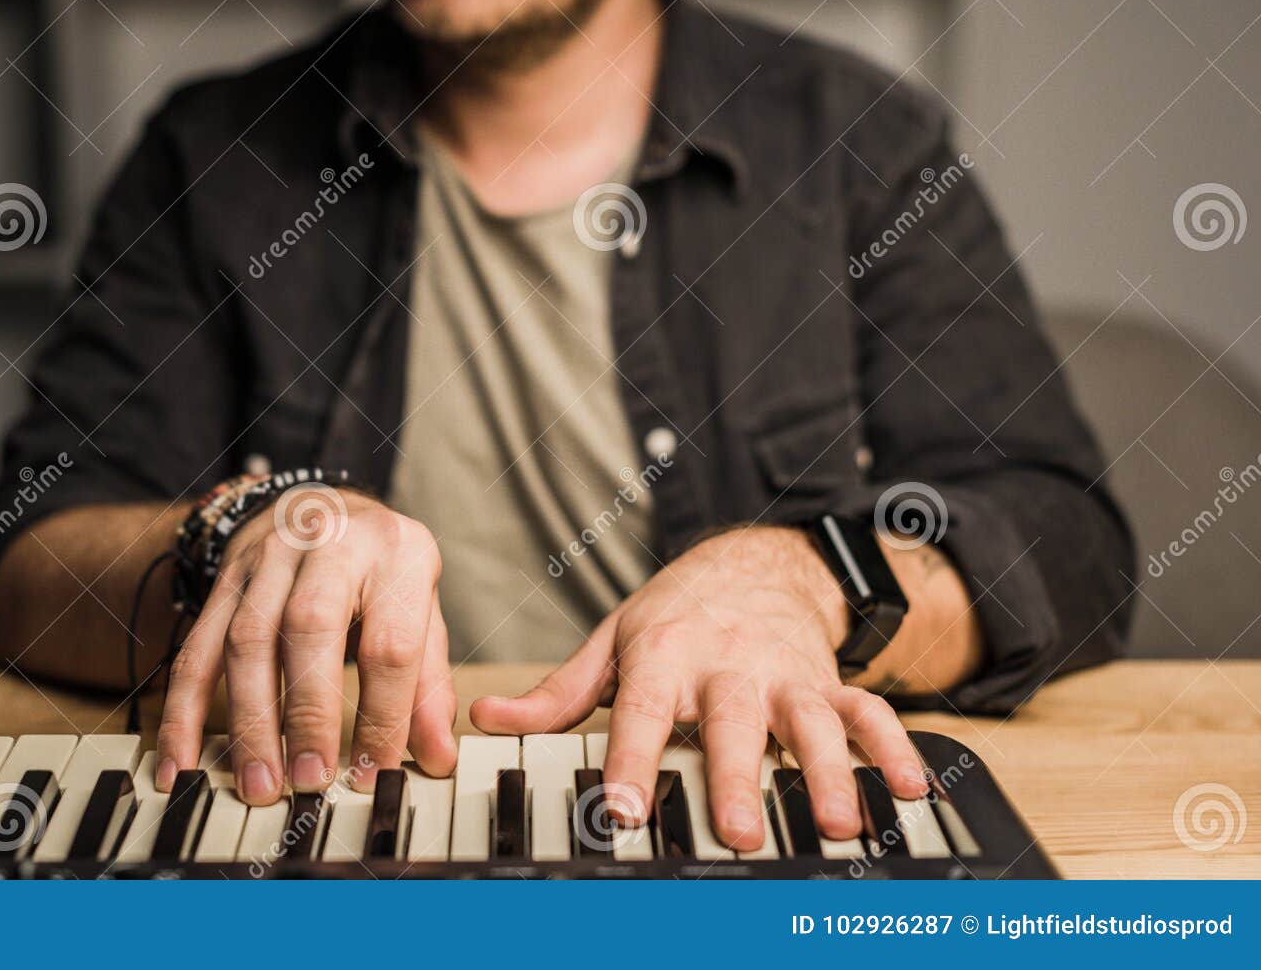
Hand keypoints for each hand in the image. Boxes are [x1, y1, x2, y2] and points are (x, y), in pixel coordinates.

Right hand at [156, 487, 456, 801]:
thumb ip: (428, 686)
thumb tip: (436, 758)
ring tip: (258, 785)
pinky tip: (182, 762)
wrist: (325, 506)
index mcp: (397, 553)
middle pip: (310, 627)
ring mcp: (269, 557)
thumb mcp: (422, 611)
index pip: (390, 643)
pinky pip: (195, 649)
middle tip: (309, 781)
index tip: (374, 775)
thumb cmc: (382, 573)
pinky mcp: (226, 580)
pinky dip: (183, 712)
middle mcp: (330, 544)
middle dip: (307, 713)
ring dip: (249, 720)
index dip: (384, 716)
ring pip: (246, 639)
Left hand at [472, 525, 927, 848]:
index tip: (627, 809)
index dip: (634, 761)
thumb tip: (486, 721)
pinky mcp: (828, 681)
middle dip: (737, 777)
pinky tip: (908, 788)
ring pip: (810, 720)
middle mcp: (728, 665)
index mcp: (664, 656)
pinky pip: (868, 709)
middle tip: (737, 830)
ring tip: (835, 824)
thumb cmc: (674, 616)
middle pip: (733, 723)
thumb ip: (558, 693)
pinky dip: (894, 746)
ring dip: (827, 772)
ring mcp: (784, 674)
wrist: (754, 564)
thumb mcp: (612, 643)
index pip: (643, 712)